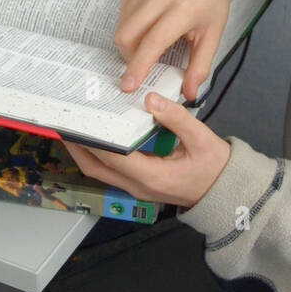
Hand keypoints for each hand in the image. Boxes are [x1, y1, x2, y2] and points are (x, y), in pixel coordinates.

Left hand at [61, 93, 231, 210]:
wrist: (226, 192)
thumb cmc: (215, 167)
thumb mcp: (201, 139)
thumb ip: (176, 118)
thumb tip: (150, 99)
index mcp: (151, 176)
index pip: (111, 155)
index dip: (90, 137)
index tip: (76, 119)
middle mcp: (138, 186)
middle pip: (95, 168)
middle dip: (76, 146)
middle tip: (64, 122)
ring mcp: (137, 189)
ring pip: (100, 172)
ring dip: (85, 151)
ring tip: (76, 126)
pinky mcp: (139, 185)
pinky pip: (111, 171)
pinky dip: (99, 154)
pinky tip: (99, 136)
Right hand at [116, 0, 236, 101]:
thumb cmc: (210, 4)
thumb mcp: (213, 36)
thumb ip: (200, 66)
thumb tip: (189, 94)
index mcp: (182, 10)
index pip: (153, 42)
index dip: (138, 66)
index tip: (128, 86)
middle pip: (127, 37)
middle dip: (130, 58)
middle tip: (145, 64)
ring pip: (121, 29)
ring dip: (130, 45)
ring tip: (151, 45)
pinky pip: (121, 17)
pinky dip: (130, 30)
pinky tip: (147, 28)